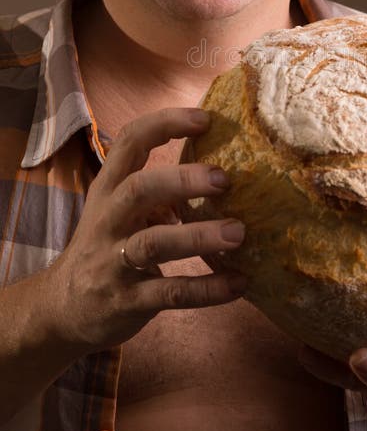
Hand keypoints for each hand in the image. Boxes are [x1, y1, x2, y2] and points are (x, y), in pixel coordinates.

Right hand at [45, 107, 245, 353]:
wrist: (62, 312)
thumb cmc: (103, 250)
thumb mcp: (118, 213)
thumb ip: (156, 192)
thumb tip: (215, 173)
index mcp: (108, 191)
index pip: (130, 142)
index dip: (166, 124)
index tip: (206, 119)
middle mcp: (108, 221)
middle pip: (139, 189)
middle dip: (182, 180)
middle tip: (225, 179)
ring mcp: (114, 262)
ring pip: (154, 243)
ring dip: (199, 237)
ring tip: (239, 233)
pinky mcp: (127, 302)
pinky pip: (170, 293)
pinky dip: (207, 289)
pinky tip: (238, 283)